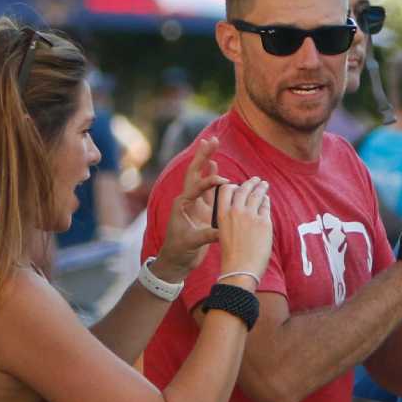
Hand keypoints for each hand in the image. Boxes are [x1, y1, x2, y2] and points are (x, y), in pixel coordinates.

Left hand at [154, 138, 225, 279]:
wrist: (175, 261)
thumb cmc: (179, 252)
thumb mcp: (191, 243)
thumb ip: (206, 235)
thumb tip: (222, 231)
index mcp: (182, 204)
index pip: (197, 187)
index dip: (210, 181)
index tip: (225, 181)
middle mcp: (187, 200)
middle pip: (195, 172)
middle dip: (203, 156)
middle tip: (212, 139)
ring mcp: (194, 203)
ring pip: (201, 177)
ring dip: (207, 161)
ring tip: (212, 144)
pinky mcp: (201, 209)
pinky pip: (208, 189)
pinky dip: (212, 176)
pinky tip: (215, 165)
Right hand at [214, 178, 273, 277]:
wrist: (240, 269)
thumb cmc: (231, 256)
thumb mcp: (224, 234)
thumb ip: (230, 220)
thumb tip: (241, 210)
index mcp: (222, 215)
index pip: (225, 191)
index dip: (232, 186)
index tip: (237, 185)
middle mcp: (235, 212)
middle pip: (243, 190)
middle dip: (250, 183)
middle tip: (256, 179)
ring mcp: (250, 216)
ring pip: (256, 195)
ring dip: (261, 187)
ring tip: (264, 184)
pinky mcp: (264, 222)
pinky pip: (265, 206)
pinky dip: (266, 200)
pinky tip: (267, 199)